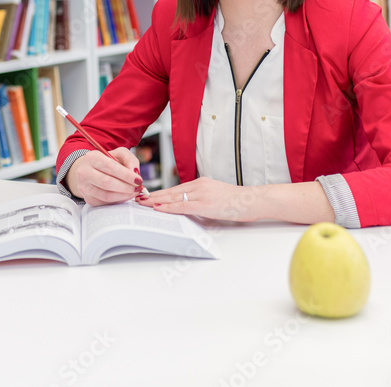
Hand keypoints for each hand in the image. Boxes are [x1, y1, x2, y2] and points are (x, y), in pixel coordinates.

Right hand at [66, 148, 142, 206]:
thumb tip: (135, 173)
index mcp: (92, 157)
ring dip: (124, 195)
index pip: (110, 167)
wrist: (92, 171)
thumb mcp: (120, 154)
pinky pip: (106, 202)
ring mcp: (84, 187)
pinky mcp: (88, 199)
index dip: (126, 175)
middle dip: (126, 187)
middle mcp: (84, 172)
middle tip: (137, 188)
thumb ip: (130, 160)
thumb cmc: (108, 161)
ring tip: (133, 192)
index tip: (138, 180)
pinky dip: (118, 200)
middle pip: (107, 182)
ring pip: (106, 195)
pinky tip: (125, 195)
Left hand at [137, 178, 261, 221]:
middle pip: (171, 191)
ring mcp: (202, 194)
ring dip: (156, 200)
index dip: (160, 192)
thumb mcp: (216, 197)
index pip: (176, 188)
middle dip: (153, 195)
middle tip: (137, 198)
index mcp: (201, 183)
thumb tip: (189, 208)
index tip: (147, 195)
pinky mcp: (206, 205)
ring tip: (142, 203)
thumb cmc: (238, 202)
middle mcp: (199, 186)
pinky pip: (183, 206)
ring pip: (173, 197)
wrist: (253, 200)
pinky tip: (158, 208)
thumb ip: (202, 200)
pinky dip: (168, 207)